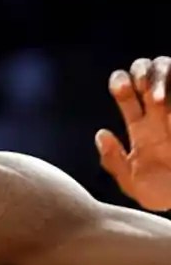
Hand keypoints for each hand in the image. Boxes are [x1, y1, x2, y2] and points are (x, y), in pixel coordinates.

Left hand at [97, 56, 170, 210]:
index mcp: (141, 127)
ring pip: (169, 71)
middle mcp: (161, 115)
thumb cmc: (161, 193)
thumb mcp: (132, 182)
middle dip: (141, 71)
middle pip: (148, 74)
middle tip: (138, 86)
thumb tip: (101, 134)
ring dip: (161, 77)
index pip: (126, 93)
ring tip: (156, 100)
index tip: (119, 88)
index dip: (120, 82)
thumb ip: (114, 161)